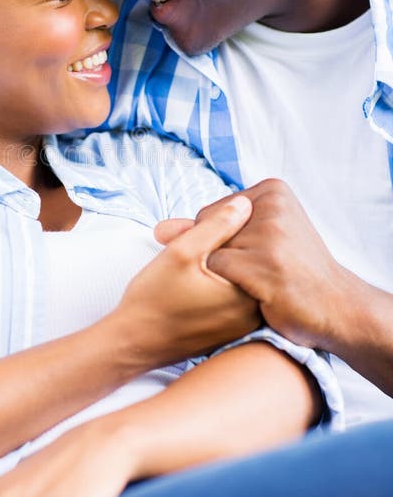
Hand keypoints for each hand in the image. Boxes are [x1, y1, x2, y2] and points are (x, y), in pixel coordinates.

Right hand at [116, 195, 260, 364]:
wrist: (132, 343)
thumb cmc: (152, 300)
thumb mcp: (182, 251)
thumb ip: (217, 225)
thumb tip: (246, 204)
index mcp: (247, 296)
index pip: (256, 248)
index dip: (229, 230)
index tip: (200, 235)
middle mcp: (253, 315)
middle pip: (249, 264)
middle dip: (224, 248)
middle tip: (190, 251)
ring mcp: (242, 327)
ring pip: (240, 279)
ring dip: (220, 265)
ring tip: (187, 271)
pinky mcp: (229, 332)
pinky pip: (232, 298)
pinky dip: (217, 284)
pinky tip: (191, 284)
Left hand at [198, 179, 347, 348]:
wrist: (337, 307)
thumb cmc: (291, 273)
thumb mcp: (256, 238)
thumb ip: (208, 231)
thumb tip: (159, 229)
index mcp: (273, 189)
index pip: (214, 212)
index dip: (225, 244)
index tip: (260, 255)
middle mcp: (271, 204)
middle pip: (209, 230)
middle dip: (225, 258)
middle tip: (265, 272)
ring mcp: (269, 233)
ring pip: (210, 252)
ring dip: (228, 277)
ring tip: (264, 282)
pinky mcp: (264, 263)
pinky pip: (216, 271)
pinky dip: (228, 288)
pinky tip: (260, 292)